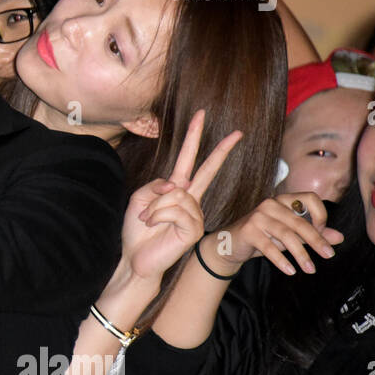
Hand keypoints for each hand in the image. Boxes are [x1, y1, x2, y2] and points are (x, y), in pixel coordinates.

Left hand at [120, 110, 240, 282]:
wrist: (136, 258)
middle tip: (238, 132)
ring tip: (148, 220)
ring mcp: (195, 214)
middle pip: (208, 169)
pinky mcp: (194, 229)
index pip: (189, 160)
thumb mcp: (139, 199)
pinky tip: (154, 225)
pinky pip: (175, 210)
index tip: (200, 116)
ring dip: (155, 206)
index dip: (194, 138)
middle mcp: (190, 200)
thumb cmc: (137, 231)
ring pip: (176, 194)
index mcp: (177, 189)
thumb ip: (156, 185)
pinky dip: (158, 215)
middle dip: (221, 150)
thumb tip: (176, 183)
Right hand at [208, 190, 342, 276]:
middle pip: (300, 222)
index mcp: (283, 200)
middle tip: (329, 255)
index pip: (310, 198)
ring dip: (301, 254)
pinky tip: (290, 271)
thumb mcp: (290, 234)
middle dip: (316, 241)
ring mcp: (258, 216)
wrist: (230, 244)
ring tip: (311, 269)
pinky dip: (282, 261)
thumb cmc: (263, 236)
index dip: (321, 214)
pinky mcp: (248, 230)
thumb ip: (312, 233)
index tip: (323, 230)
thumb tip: (339, 238)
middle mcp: (271, 204)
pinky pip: (269, 247)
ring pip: (286, 235)